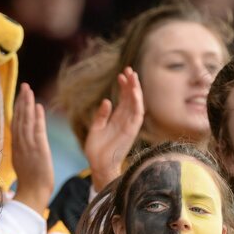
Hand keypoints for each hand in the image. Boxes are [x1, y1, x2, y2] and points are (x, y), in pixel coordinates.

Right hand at [11, 83, 53, 211]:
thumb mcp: (24, 166)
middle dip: (21, 101)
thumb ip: (22, 154)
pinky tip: (38, 106)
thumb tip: (22, 149)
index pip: (16, 125)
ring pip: (26, 121)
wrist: (32, 195)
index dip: (18, 110)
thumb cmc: (30, 185)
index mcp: (16, 148)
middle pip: (19, 119)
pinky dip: (37, 117)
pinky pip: (37, 130)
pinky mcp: (38, 150)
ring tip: (29, 90)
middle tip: (24, 86)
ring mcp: (28, 147)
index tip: (20, 97)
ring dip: (27, 104)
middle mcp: (20, 145)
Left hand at [85, 67, 143, 191]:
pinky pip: (137, 114)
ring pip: (136, 104)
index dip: (123, 87)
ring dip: (136, 90)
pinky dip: (137, 102)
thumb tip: (106, 100)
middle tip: (129, 69)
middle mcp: (125, 121)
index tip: (120, 75)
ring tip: (133, 76)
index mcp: (117, 119)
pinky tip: (134, 91)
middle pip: (131, 99)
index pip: (124, 100)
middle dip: (131, 84)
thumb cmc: (97, 149)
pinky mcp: (131, 131)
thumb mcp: (96, 128)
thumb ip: (101, 115)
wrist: (99, 165)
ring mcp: (130, 126)